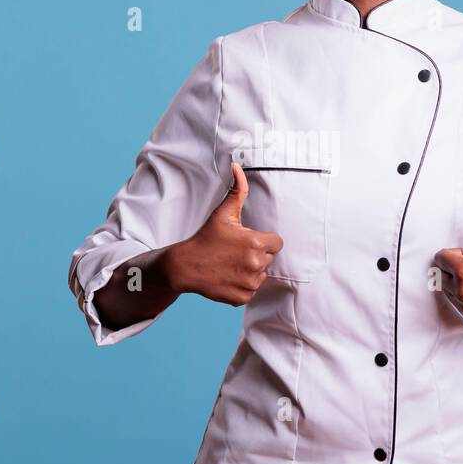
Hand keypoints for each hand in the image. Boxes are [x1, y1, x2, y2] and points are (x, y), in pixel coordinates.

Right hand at [165, 160, 284, 306]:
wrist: (185, 266)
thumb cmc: (206, 238)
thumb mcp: (223, 213)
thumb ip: (237, 190)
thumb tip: (238, 166)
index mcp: (256, 242)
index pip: (277, 242)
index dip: (263, 240)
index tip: (246, 240)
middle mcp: (256, 264)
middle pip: (269, 259)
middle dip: (256, 255)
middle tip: (234, 252)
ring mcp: (250, 283)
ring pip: (261, 275)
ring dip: (250, 271)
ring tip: (230, 264)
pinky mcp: (242, 297)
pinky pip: (251, 291)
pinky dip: (242, 286)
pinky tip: (228, 277)